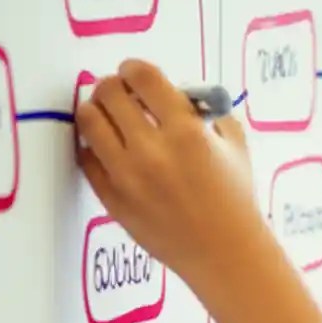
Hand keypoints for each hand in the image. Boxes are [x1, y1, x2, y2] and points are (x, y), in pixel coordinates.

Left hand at [76, 59, 265, 284]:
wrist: (224, 253)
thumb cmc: (235, 199)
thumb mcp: (236, 146)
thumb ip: (209, 114)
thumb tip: (180, 94)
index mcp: (186, 132)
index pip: (142, 77)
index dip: (133, 69)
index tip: (134, 74)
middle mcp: (152, 150)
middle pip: (108, 93)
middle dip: (112, 85)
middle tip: (119, 93)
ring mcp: (127, 176)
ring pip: (88, 121)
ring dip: (95, 110)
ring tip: (107, 116)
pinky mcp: (112, 198)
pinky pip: (86, 158)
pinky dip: (93, 146)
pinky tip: (107, 148)